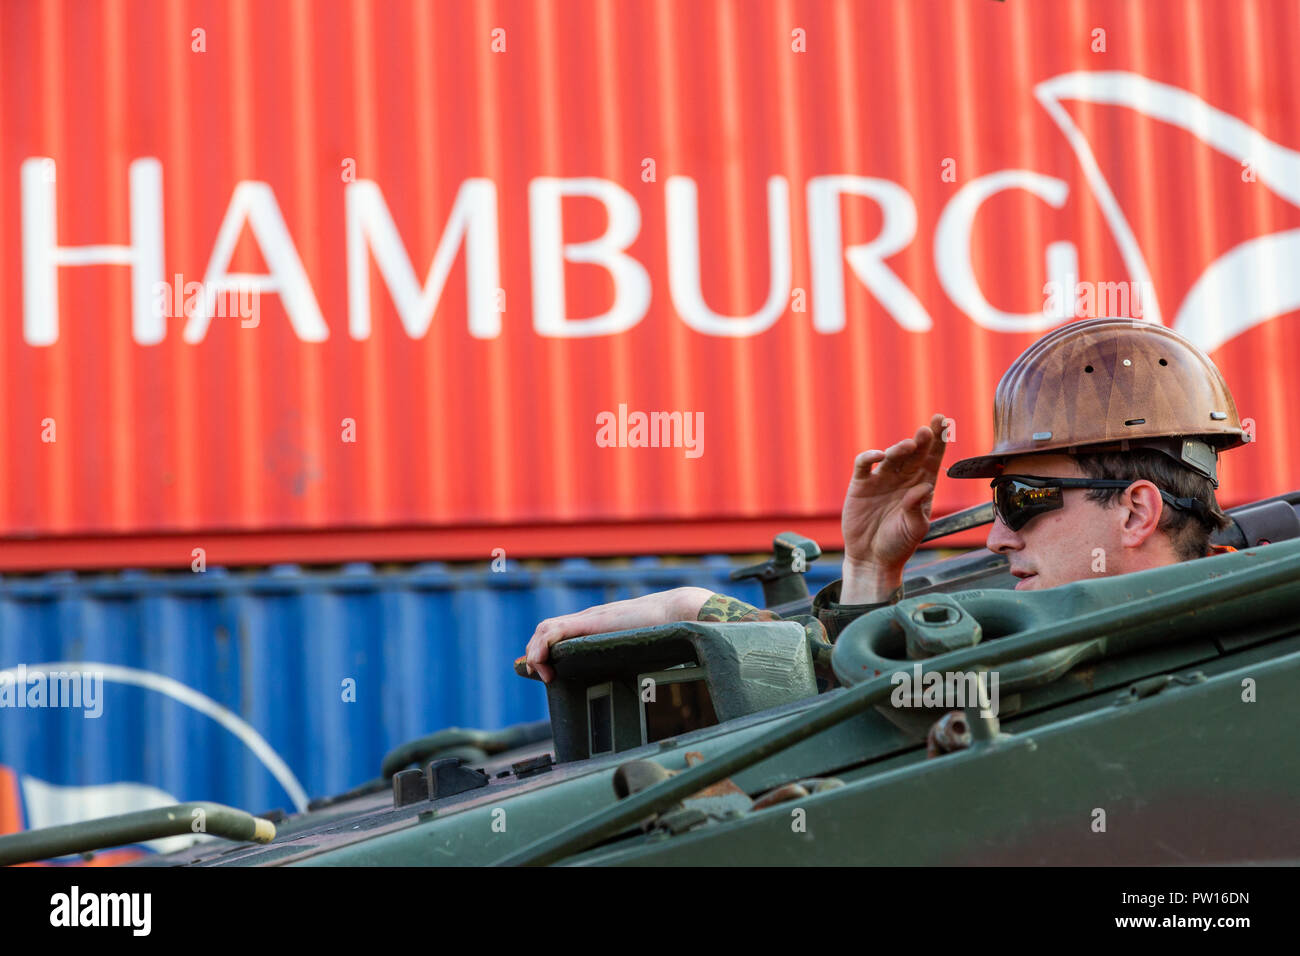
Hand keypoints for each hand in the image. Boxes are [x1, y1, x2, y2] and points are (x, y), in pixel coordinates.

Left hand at [524, 587, 712, 683]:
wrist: (678, 612)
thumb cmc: (668, 631)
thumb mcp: (642, 647)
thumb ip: (634, 659)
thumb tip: (645, 687)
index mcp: (600, 625)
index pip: (562, 633)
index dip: (547, 651)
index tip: (546, 673)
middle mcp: (590, 620)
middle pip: (548, 630)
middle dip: (537, 654)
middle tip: (544, 677)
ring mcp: (589, 619)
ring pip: (545, 629)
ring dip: (536, 653)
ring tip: (543, 674)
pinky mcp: (590, 622)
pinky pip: (553, 631)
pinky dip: (542, 648)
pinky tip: (544, 666)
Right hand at [839, 413, 947, 602]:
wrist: (872, 559)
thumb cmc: (898, 545)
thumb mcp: (915, 530)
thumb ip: (917, 509)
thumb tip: (922, 487)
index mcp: (921, 486)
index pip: (933, 459)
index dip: (939, 442)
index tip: (946, 424)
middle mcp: (903, 479)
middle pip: (914, 453)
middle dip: (923, 439)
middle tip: (929, 429)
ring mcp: (882, 480)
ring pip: (892, 456)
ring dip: (901, 448)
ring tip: (909, 445)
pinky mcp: (861, 485)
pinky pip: (864, 465)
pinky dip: (869, 457)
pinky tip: (878, 456)